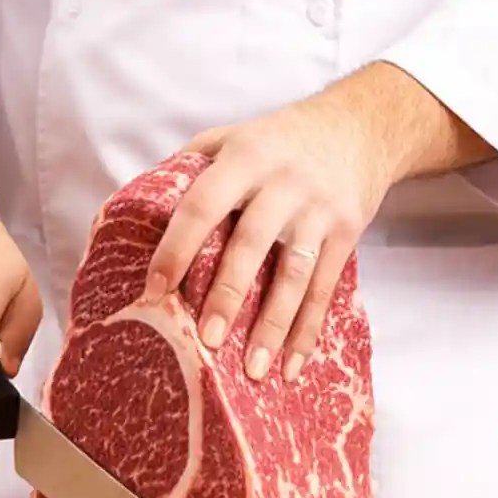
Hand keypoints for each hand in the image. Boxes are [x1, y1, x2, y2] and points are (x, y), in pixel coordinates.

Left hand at [144, 91, 398, 382]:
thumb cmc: (278, 139)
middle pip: (251, 245)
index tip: (155, 291)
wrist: (359, 126)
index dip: (177, 249)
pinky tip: (291, 365)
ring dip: (273, 326)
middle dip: (228, 296)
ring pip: (295, 276)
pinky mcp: (348, 233)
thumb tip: (138, 213)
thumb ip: (190, 169)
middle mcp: (283, 184)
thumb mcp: (231, 136)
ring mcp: (319, 211)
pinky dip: (307, 331)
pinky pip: (325, 289)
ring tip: (254, 371)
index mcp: (244, 158)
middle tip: (207, 341)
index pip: (202, 206)